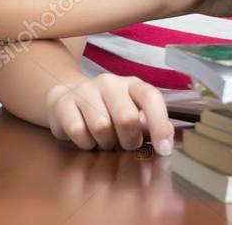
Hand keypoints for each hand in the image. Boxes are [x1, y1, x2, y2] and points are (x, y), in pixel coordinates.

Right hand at [45, 74, 173, 154]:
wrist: (67, 100)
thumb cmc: (108, 112)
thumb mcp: (133, 115)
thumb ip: (151, 126)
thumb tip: (166, 139)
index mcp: (132, 84)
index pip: (151, 98)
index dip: (160, 124)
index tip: (164, 148)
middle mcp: (110, 83)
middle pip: (127, 118)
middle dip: (129, 140)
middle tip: (124, 144)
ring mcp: (85, 90)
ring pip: (102, 127)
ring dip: (105, 143)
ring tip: (104, 140)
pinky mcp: (64, 102)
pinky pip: (78, 132)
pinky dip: (85, 143)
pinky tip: (86, 138)